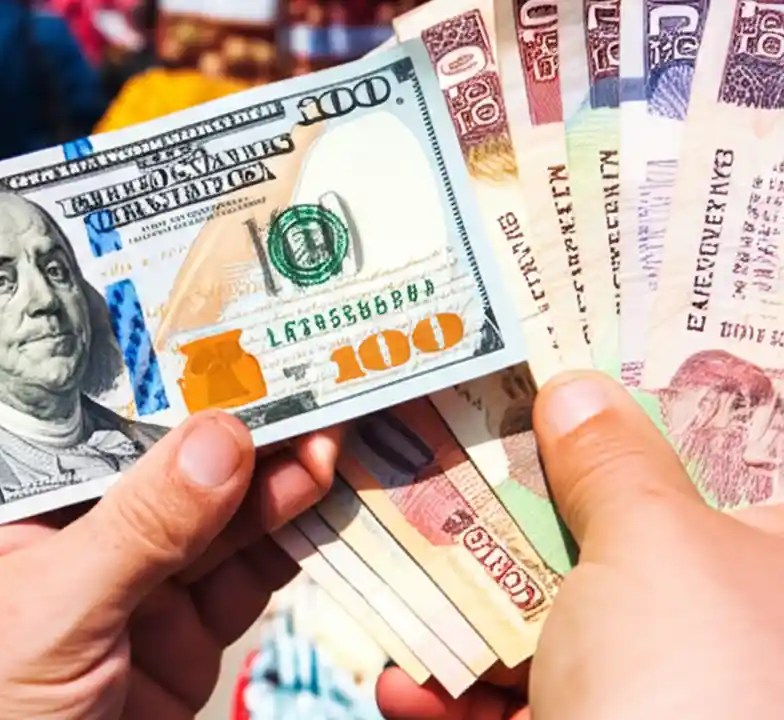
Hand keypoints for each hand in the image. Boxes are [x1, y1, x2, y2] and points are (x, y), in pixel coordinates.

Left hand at [0, 412, 340, 718]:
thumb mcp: (44, 610)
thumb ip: (139, 528)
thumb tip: (218, 437)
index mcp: (18, 508)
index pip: (111, 430)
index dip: (186, 392)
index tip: (255, 354)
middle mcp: (75, 543)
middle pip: (175, 475)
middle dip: (248, 436)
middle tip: (322, 391)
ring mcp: (126, 601)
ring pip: (216, 532)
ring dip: (276, 491)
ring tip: (333, 446)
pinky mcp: (168, 656)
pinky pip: (233, 593)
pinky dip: (279, 556)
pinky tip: (316, 513)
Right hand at [376, 371, 783, 718]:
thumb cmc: (696, 689)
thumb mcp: (654, 549)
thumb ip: (611, 461)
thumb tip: (576, 388)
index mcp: (773, 553)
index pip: (727, 444)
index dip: (651, 392)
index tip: (568, 348)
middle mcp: (725, 619)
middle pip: (618, 527)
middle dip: (526, 493)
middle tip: (450, 436)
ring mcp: (658, 690)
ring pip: (552, 619)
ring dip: (467, 604)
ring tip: (391, 563)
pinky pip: (517, 704)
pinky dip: (458, 699)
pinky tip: (407, 690)